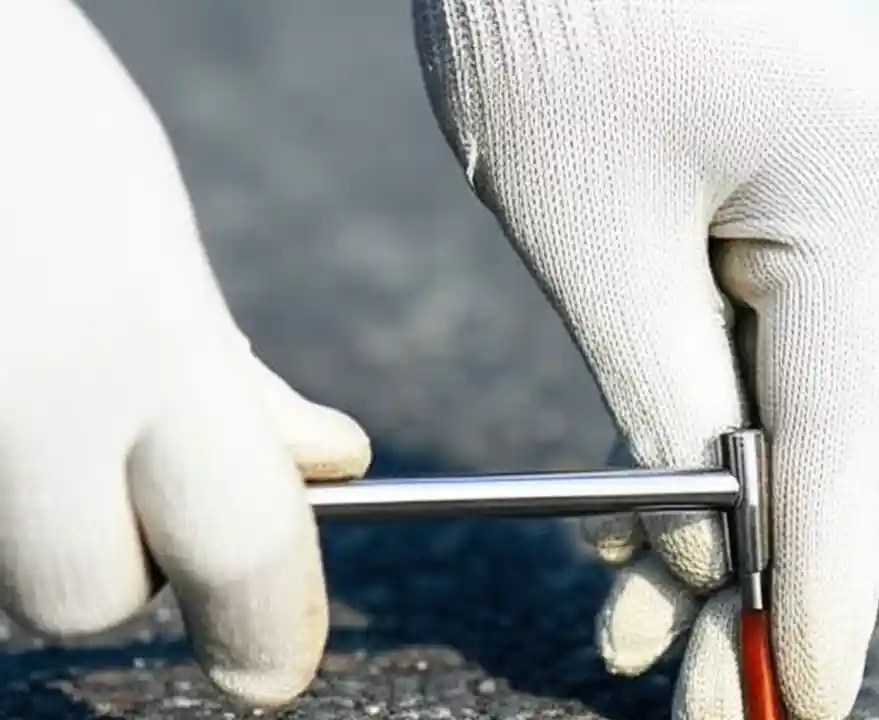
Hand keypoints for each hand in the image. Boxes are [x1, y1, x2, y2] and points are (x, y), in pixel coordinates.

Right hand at [0, 0, 368, 705]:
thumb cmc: (21, 116)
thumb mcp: (153, 233)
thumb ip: (234, 372)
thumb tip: (331, 464)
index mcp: (138, 338)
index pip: (240, 547)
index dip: (268, 626)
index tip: (274, 667)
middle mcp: (17, 404)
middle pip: (90, 593)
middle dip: (125, 551)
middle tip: (123, 450)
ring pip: (2, 570)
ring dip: (39, 515)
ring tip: (35, 381)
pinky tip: (4, 378)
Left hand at [413, 0, 878, 716]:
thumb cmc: (547, 11)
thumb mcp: (588, 237)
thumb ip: (666, 405)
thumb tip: (714, 544)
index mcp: (867, 189)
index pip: (847, 439)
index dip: (819, 589)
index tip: (795, 700)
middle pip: (845, 420)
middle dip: (767, 564)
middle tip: (696, 688)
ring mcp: (875, 165)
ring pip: (814, 378)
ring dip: (737, 494)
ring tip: (645, 612)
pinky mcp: (826, 159)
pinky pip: (791, 315)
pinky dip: (732, 406)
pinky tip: (671, 488)